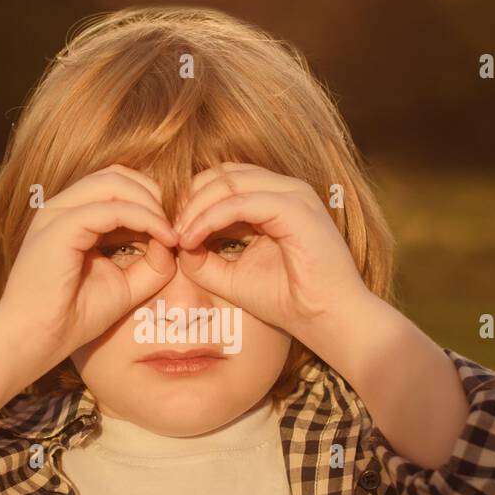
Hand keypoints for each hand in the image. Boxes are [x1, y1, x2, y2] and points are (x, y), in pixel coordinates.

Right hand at [0, 164, 178, 370]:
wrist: (35, 340)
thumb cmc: (73, 317)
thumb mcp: (125, 285)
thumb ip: (151, 262)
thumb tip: (175, 241)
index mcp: (72, 216)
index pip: (117, 185)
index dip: (152, 199)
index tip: (179, 225)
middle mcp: (62, 207)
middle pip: (118, 175)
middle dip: (155, 194)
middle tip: (180, 224)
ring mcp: (57, 213)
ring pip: (115, 182)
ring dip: (152, 203)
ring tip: (173, 231)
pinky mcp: (59, 227)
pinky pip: (111, 209)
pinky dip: (144, 218)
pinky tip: (165, 238)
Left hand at [175, 162, 372, 351]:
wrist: (327, 320)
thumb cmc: (287, 300)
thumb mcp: (232, 277)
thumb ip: (203, 258)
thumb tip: (175, 242)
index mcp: (273, 199)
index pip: (222, 180)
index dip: (191, 200)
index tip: (169, 230)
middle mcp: (285, 189)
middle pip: (222, 174)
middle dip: (189, 199)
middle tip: (168, 229)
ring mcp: (294, 194)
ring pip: (229, 182)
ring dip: (196, 207)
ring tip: (178, 235)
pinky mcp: (297, 208)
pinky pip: (242, 202)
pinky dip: (212, 218)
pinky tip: (193, 238)